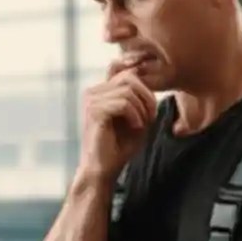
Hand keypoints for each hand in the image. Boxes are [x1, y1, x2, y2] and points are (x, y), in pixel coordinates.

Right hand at [78, 56, 158, 179]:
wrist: (104, 170)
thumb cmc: (120, 146)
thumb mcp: (137, 116)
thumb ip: (140, 97)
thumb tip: (147, 75)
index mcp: (101, 91)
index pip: (125, 71)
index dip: (144, 85)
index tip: (150, 107)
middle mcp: (93, 92)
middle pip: (129, 77)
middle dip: (146, 96)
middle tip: (150, 117)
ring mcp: (91, 100)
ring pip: (128, 90)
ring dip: (142, 109)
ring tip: (141, 124)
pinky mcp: (94, 112)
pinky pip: (124, 103)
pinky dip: (136, 116)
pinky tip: (135, 128)